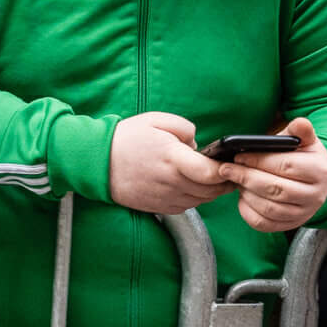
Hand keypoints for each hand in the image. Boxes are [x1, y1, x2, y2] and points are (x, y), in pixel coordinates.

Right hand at [108, 111, 232, 215]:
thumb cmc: (126, 138)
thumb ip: (185, 128)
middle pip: (211, 190)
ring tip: (210, 179)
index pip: (211, 173)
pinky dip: (193, 199)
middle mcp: (171, 181)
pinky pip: (186, 207)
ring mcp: (164, 197)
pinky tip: (189, 187)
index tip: (229, 164)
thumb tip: (198, 146)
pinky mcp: (157, 206)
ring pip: (201, 200)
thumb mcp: (156, 119)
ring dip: (210, 192)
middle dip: (223, 182)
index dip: (226, 171)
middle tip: (227, 172)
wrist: (97, 162)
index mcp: (173, 158)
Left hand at [219, 117, 326, 234]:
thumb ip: (300, 130)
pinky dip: (247, 210)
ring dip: (246, 193)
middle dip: (246, 177)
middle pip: (275, 189)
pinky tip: (242, 196)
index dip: (259, 160)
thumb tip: (300, 123)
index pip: (286, 166)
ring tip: (235, 181)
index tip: (239, 155)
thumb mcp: (304, 141)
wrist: (312, 183)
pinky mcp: (290, 225)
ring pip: (268, 208)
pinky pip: (264, 223)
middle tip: (226, 169)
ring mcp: (303, 214)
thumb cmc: (302, 157)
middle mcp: (315, 195)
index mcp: (320, 170)